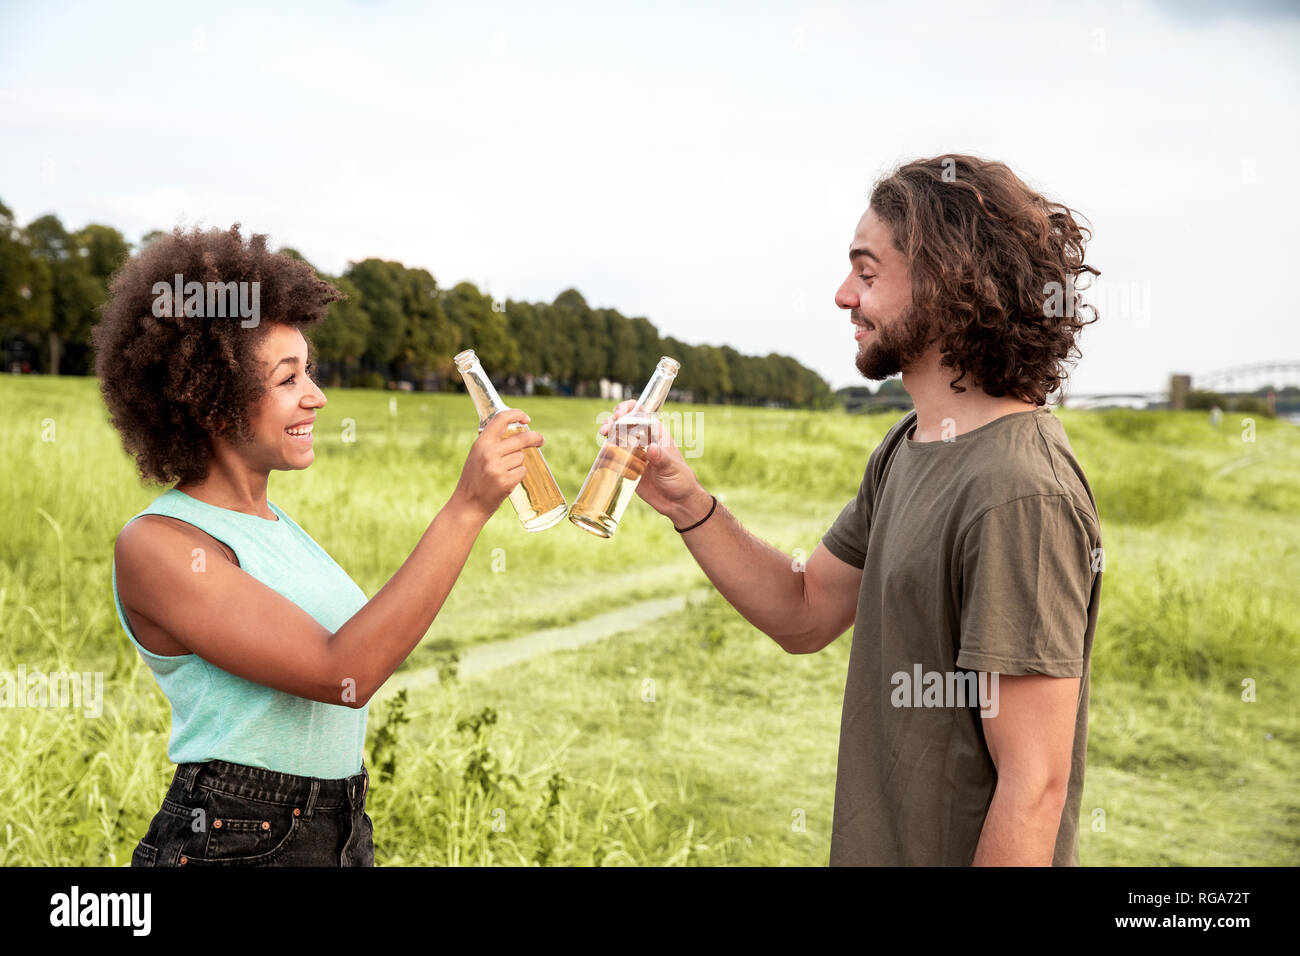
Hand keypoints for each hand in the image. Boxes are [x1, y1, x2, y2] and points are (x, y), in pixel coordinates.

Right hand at [451, 408, 544, 523]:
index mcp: (481, 443)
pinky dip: (518, 476)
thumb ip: (492, 444)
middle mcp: (489, 453)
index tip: (526, 418)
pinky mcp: (505, 481)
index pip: (501, 419)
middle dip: (535, 438)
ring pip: (521, 457)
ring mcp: (497, 467)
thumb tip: (517, 434)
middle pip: (522, 439)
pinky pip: (522, 472)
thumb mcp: (477, 455)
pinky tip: (505, 482)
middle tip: (541, 440)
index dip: (517, 414)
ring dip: (517, 464)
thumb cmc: (474, 479)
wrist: (468, 505)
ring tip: (503, 474)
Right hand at [599, 401, 711, 527]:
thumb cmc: (681, 481)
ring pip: (618, 437)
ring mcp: (635, 453)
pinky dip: (607, 452)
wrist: (678, 502)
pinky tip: (604, 453)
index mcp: (656, 434)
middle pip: (625, 422)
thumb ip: (662, 459)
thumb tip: (652, 448)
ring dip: (609, 433)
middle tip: (606, 427)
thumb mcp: (672, 468)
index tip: (620, 414)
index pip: (642, 413)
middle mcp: (644, 441)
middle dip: (614, 420)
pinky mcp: (628, 467)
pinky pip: (615, 456)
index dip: (629, 409)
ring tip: (603, 434)